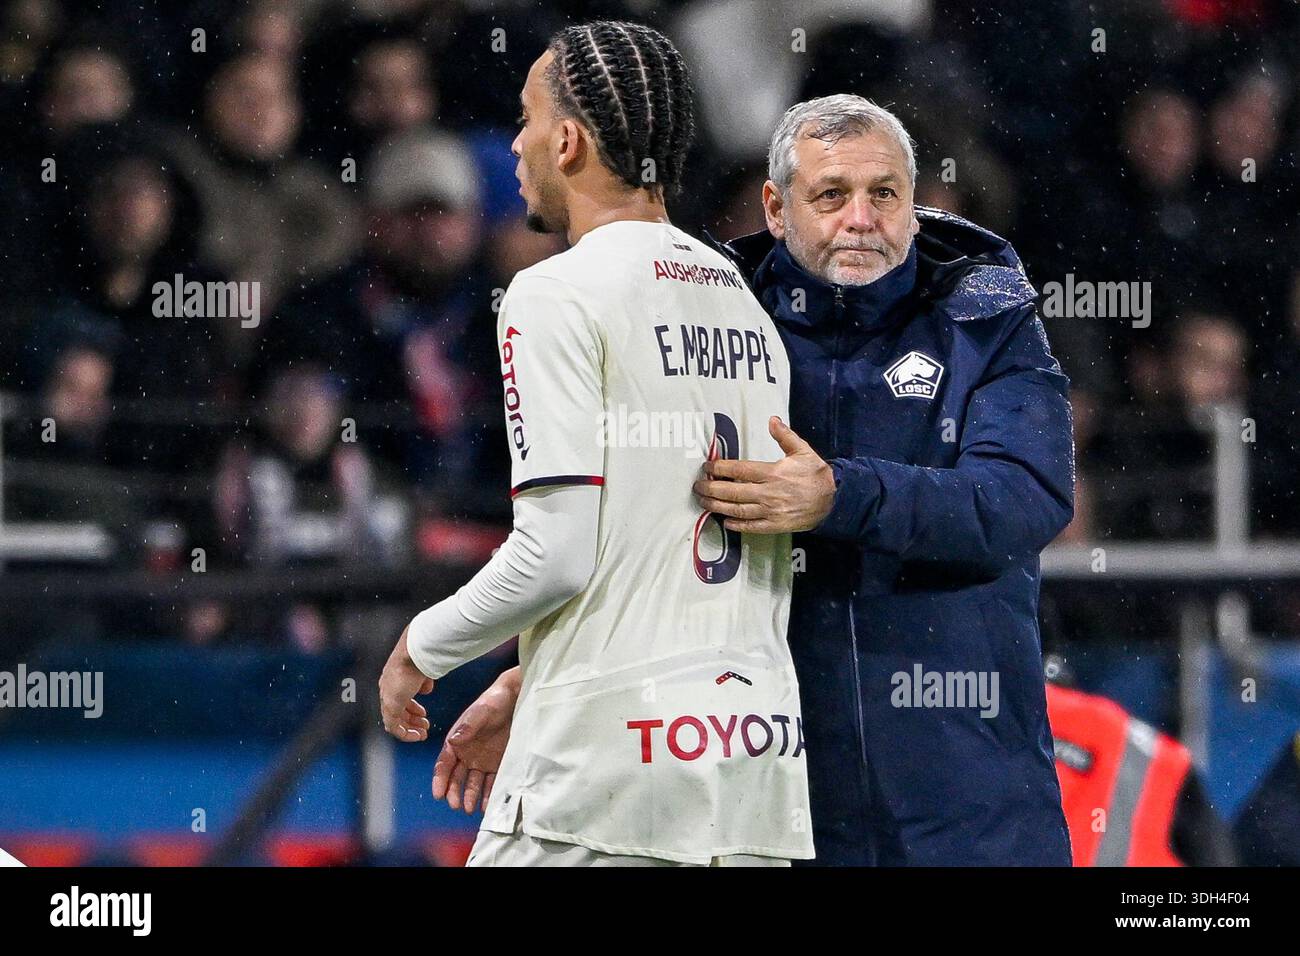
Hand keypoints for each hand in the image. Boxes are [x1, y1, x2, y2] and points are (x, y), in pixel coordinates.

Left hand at [378, 626, 434, 740]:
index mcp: (393, 678)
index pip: (399, 699)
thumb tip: (425, 689)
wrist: (415, 653)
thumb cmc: (421, 656)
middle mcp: (387, 689)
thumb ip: (423, 681)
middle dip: (412, 721)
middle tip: (424, 726)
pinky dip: (406, 734)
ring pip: (395, 721)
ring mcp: (387, 698)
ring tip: (422, 733)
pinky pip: (394, 727)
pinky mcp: (391, 707)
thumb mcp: (424, 671)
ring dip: (410, 729)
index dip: (412, 709)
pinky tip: (416, 735)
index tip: (422, 715)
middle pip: (396, 712)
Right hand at [432, 666, 519, 813]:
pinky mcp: (497, 763)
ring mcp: (482, 760)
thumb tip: (455, 740)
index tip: (438, 794)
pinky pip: (491, 782)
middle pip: (456, 777)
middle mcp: (467, 754)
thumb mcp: (481, 711)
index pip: (444, 764)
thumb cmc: (494, 700)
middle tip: (455, 805)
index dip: (440, 780)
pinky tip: (487, 805)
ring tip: (470, 809)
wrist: (517, 698)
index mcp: (457, 741)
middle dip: (454, 792)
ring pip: (472, 783)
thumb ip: (468, 725)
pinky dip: (488, 794)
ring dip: (470, 796)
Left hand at [692, 417, 835, 532]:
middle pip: (732, 492)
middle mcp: (768, 493)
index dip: (719, 469)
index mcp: (772, 473)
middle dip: (711, 489)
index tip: (706, 467)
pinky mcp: (776, 525)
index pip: (738, 470)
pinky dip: (737, 525)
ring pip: (737, 510)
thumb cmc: (816, 473)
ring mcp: (771, 511)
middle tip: (697, 487)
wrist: (834, 499)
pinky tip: (725, 522)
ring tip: (703, 503)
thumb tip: (772, 420)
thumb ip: (785, 436)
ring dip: (717, 507)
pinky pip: (752, 526)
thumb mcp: (803, 450)